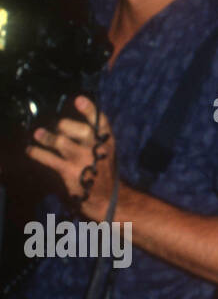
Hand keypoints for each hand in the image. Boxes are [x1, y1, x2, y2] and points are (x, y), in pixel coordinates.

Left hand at [25, 95, 116, 218]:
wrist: (106, 198)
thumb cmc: (101, 168)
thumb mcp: (104, 150)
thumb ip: (91, 133)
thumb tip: (63, 120)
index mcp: (107, 141)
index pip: (101, 122)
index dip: (90, 110)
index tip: (79, 100)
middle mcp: (98, 150)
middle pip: (81, 130)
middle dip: (65, 125)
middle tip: (58, 126)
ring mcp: (84, 161)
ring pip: (62, 142)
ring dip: (47, 137)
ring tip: (38, 134)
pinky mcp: (70, 173)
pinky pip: (49, 159)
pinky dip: (37, 153)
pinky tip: (31, 150)